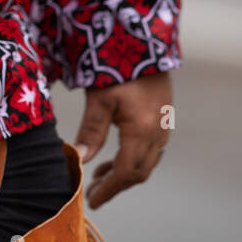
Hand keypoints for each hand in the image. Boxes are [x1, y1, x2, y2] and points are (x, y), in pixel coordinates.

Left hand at [74, 70, 171, 209]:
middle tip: (93, 190)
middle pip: (139, 172)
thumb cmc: (117, 67)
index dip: (109, 189)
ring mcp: (164, 125)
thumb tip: (77, 159)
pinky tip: (118, 154)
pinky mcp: (164, 116)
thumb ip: (91, 131)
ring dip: (125, 172)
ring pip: (147, 161)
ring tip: (100, 174)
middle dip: (116, 185)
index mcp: (142, 131)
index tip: (91, 199)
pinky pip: (152, 149)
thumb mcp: (100, 98)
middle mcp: (158, 133)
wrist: (145, 41)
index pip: (126, 173)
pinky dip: (134, 158)